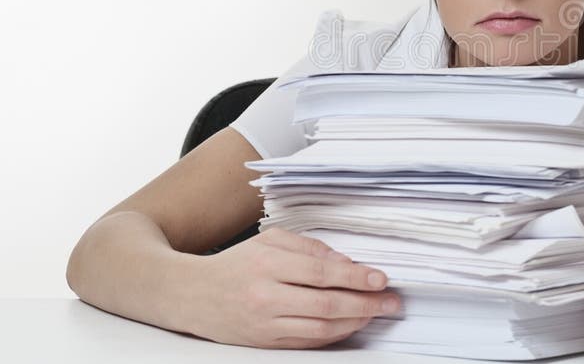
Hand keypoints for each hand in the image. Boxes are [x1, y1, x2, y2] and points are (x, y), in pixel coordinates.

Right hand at [187, 227, 401, 348]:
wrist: (192, 295)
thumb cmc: (236, 264)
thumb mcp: (270, 241)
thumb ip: (309, 248)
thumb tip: (345, 263)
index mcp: (268, 264)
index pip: (322, 272)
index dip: (357, 277)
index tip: (381, 279)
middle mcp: (266, 296)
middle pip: (326, 303)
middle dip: (365, 303)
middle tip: (391, 302)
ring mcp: (265, 324)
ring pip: (320, 327)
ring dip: (355, 321)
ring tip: (376, 313)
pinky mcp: (264, 343)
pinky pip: (307, 341)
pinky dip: (334, 334)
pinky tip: (351, 325)